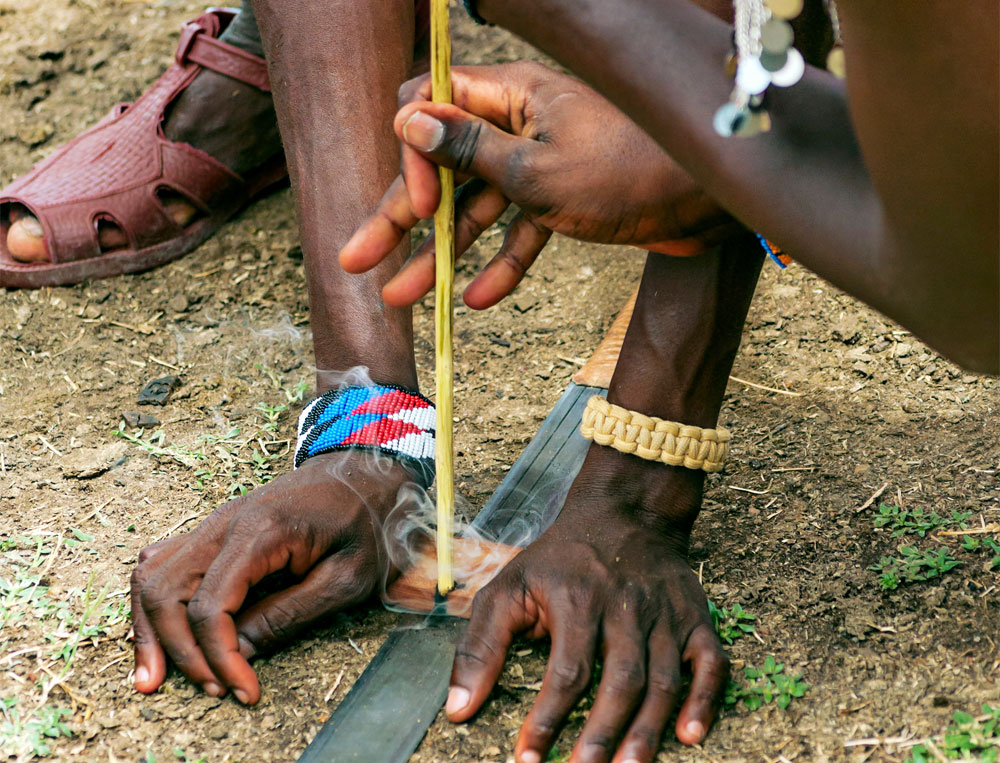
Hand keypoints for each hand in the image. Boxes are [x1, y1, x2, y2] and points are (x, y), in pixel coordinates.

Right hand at [130, 453, 411, 703]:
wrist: (367, 472)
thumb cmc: (367, 523)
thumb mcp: (347, 577)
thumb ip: (290, 615)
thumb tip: (238, 654)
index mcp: (260, 532)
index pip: (211, 605)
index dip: (219, 657)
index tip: (245, 691)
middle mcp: (223, 524)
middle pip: (165, 592)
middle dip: (178, 650)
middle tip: (212, 690)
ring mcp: (213, 525)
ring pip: (151, 577)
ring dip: (151, 629)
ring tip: (154, 678)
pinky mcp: (214, 532)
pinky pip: (163, 565)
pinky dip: (155, 603)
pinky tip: (161, 636)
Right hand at [340, 61, 737, 309]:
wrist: (711, 199)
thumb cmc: (632, 170)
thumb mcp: (538, 168)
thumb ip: (471, 152)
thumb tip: (408, 123)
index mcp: (510, 96)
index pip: (432, 111)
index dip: (413, 160)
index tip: (420, 208)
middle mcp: (518, 125)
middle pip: (444, 171)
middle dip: (401, 219)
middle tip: (358, 259)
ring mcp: (539, 165)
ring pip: (477, 210)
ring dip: (444, 255)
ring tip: (405, 296)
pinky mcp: (561, 201)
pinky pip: (520, 233)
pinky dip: (503, 264)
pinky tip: (479, 299)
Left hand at [445, 449, 727, 762]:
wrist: (625, 511)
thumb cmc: (558, 559)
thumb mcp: (507, 587)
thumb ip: (480, 647)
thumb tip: (457, 710)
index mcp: (577, 599)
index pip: (565, 670)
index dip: (546, 717)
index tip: (526, 759)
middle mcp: (625, 608)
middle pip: (618, 681)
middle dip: (599, 737)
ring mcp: (666, 615)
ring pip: (662, 680)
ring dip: (647, 732)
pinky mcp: (696, 618)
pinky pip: (711, 664)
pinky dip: (705, 700)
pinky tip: (690, 736)